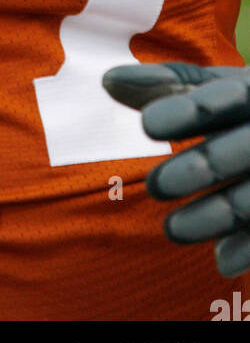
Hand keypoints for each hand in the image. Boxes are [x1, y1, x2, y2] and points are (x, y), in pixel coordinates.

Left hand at [102, 62, 249, 277]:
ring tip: (172, 230)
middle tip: (155, 186)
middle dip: (206, 164)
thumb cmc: (237, 112)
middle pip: (246, 145)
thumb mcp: (208, 93)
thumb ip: (162, 86)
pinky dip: (248, 246)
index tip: (147, 124)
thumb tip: (107, 80)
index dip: (190, 108)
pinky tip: (220, 262)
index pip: (226, 95)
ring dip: (221, 213)